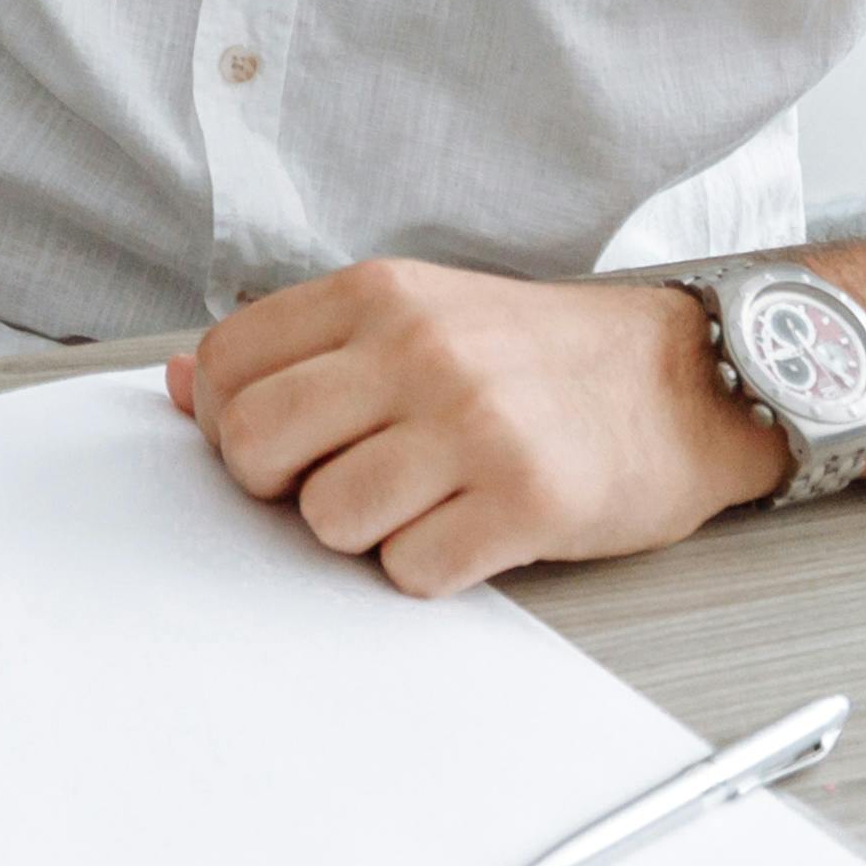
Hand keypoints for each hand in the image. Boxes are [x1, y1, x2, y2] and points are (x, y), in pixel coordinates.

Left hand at [163, 262, 793, 595]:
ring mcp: (471, 424)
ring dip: (364, 532)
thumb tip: (178, 384)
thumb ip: (301, 347)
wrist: (686, 380)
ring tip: (423, 501)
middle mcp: (417, 349)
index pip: (226, 364)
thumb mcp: (415, 314)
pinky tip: (471, 529)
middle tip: (338, 482)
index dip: (229, 423)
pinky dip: (430, 568)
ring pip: (327, 519)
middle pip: (255, 445)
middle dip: (277, 486)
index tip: (278, 442)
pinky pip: (410, 572)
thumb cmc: (540, 356)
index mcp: (379, 294)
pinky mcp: (524, 501)